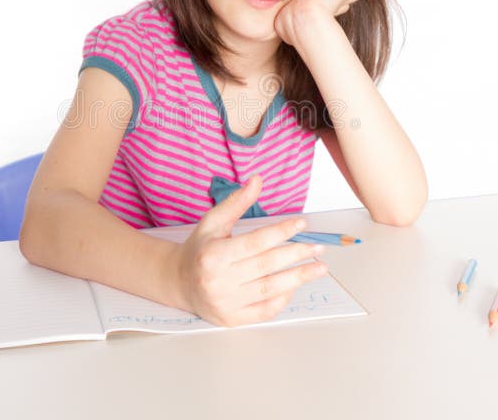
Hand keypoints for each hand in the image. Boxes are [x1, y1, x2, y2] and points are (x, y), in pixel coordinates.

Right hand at [172, 175, 327, 326]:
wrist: (178, 282)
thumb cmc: (200, 249)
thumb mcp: (213, 222)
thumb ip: (237, 202)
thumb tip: (257, 180)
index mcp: (213, 255)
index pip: (255, 242)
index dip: (281, 232)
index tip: (301, 224)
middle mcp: (219, 281)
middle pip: (266, 266)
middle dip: (296, 255)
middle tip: (318, 247)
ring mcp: (226, 303)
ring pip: (270, 289)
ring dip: (298, 278)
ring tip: (319, 267)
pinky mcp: (232, 319)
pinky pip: (265, 310)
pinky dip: (283, 298)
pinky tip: (295, 285)